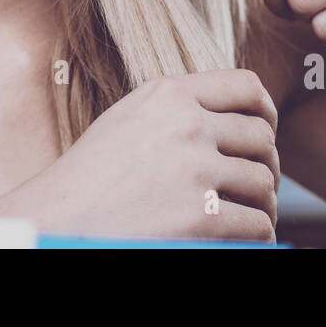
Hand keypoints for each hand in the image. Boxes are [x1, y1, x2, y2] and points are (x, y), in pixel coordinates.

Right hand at [0, 70, 279, 241]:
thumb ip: (177, 109)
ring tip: (251, 216)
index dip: (266, 110)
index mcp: (168, 94)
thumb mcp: (129, 119)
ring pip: (263, 184)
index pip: (246, 86)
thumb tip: (237, 119)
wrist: (58, 220)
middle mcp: (186, 125)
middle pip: (262, 139)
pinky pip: (256, 224)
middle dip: (267, 165)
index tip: (266, 131)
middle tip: (259, 185)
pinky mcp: (201, 217)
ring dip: (263, 205)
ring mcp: (195, 171)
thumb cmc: (91, 177)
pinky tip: (242, 240)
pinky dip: (257, 236)